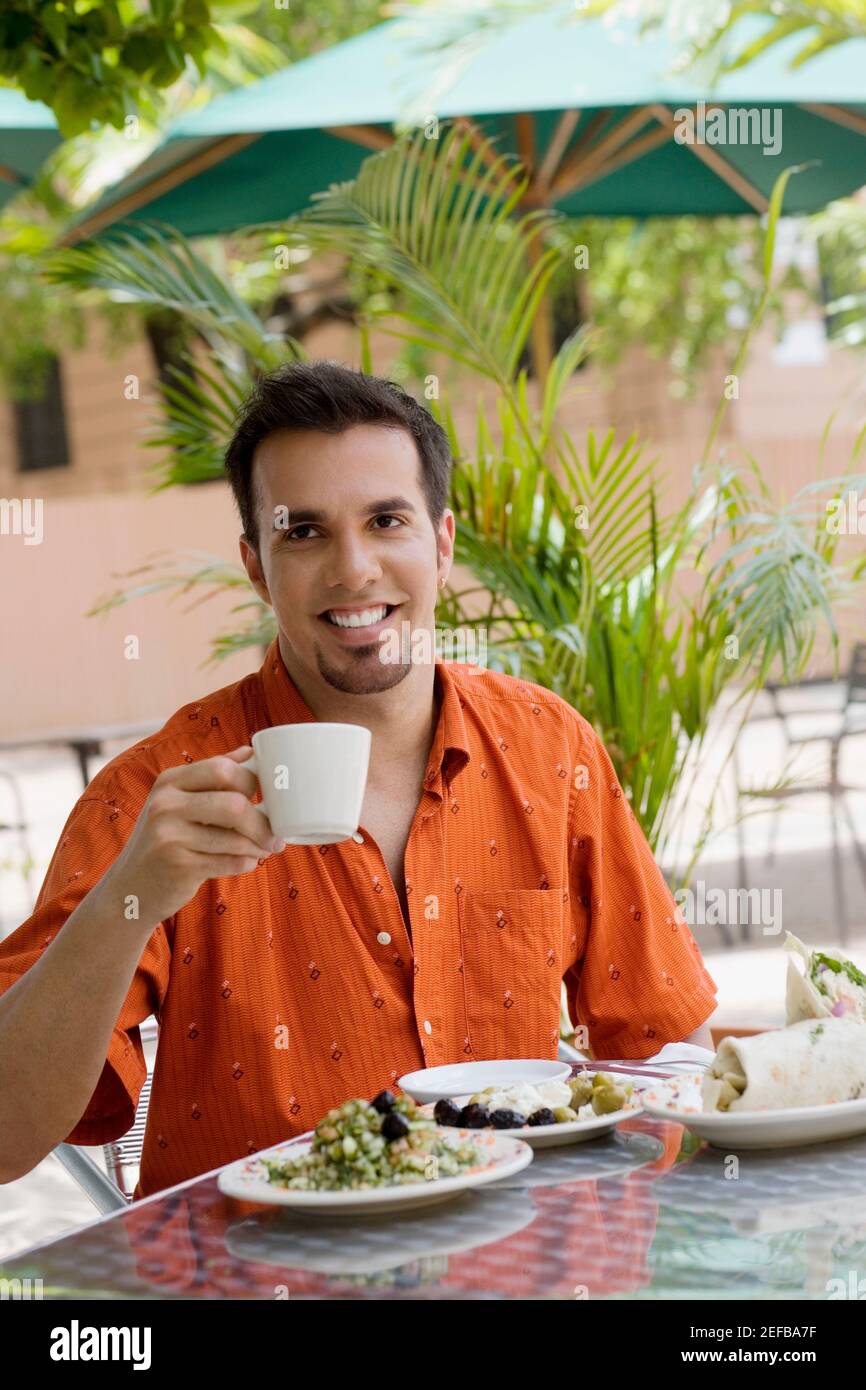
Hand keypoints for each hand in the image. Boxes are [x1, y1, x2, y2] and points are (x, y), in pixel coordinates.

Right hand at [101, 746, 281, 927]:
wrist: (129, 888)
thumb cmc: (164, 840)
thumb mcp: (178, 801)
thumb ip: (212, 776)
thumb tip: (250, 752)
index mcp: (170, 781)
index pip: (223, 769)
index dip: (252, 782)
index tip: (267, 798)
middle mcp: (166, 804)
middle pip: (234, 804)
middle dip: (263, 821)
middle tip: (276, 833)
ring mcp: (169, 836)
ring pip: (235, 837)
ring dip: (258, 845)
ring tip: (264, 849)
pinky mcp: (178, 866)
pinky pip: (230, 862)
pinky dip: (247, 862)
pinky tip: (247, 862)